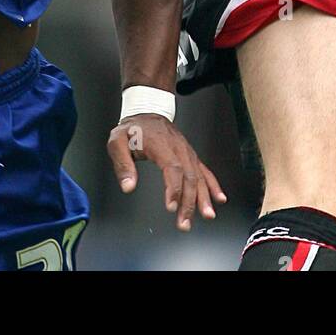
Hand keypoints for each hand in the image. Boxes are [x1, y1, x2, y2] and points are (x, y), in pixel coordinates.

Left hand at [107, 114, 226, 230]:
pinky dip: (213, 185)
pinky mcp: (190, 155)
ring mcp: (186, 151)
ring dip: (203, 197)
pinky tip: (218, 198)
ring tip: (207, 216)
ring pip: (199, 175)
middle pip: (189, 176)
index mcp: (160, 144)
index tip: (171, 207)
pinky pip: (204, 170)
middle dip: (189, 202)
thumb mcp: (117, 141)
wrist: (147, 111)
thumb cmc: (132, 128)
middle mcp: (178, 148)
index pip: (172, 167)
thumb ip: (122, 164)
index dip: (174, 188)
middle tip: (184, 223)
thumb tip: (128, 187)